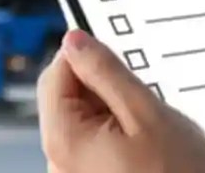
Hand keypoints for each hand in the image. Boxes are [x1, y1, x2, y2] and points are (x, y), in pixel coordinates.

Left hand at [38, 30, 204, 172]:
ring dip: (115, 113)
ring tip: (149, 130)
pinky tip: (146, 147)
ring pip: (85, 120)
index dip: (86, 56)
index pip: (55, 75)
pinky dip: (119, 136)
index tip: (115, 54)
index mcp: (64, 140)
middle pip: (68, 99)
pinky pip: (95, 144)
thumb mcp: (146, 111)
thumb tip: (76, 42)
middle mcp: (59, 163)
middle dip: (104, 89)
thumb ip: (107, 72)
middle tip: (141, 101)